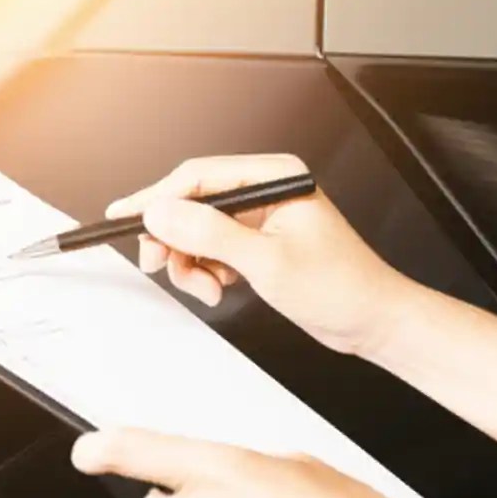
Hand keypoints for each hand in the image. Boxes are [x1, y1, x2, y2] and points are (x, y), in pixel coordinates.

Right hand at [108, 154, 417, 354]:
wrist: (371, 320)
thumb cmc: (342, 287)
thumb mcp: (267, 261)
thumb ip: (211, 234)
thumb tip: (163, 213)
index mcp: (275, 177)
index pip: (198, 177)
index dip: (156, 197)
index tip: (125, 215)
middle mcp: (265, 191)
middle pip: (192, 204)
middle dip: (174, 239)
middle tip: (160, 264)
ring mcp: (259, 219)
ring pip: (197, 232)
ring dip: (191, 263)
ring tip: (208, 288)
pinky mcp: (256, 244)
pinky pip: (210, 251)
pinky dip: (205, 273)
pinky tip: (221, 289)